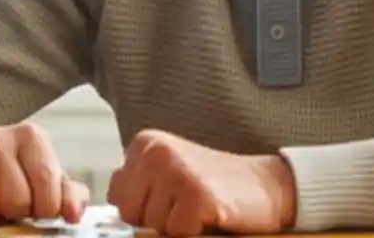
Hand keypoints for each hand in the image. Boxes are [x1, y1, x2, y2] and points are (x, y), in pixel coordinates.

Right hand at [0, 122, 88, 222]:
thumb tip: (74, 212)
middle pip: (19, 198)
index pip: (47, 185)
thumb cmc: (18, 178)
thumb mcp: (48, 183)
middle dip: (23, 211)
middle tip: (17, 204)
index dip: (47, 207)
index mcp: (31, 134)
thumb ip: (68, 195)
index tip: (39, 204)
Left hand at [107, 130, 294, 236]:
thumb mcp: (166, 174)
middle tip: (185, 206)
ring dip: (176, 227)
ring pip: (152, 226)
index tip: (169, 200)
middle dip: (155, 220)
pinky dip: (194, 232)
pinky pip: (176, 233)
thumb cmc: (213, 185)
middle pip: (130, 214)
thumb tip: (108, 205)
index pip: (117, 196)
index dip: (143, 208)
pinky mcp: (196, 195)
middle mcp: (155, 152)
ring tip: (198, 208)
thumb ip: (136, 184)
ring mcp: (175, 171)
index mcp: (144, 144)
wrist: (265, 186)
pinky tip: (211, 214)